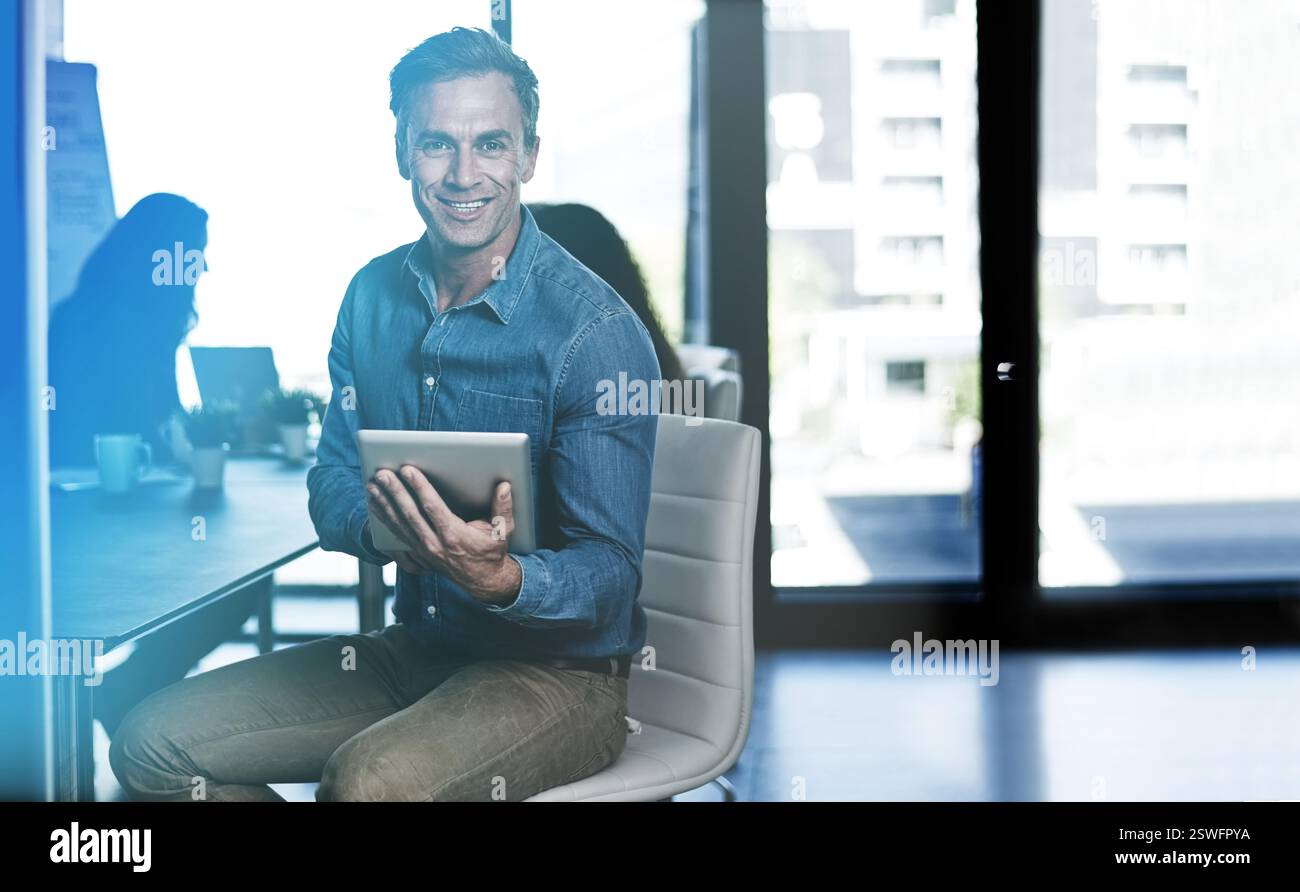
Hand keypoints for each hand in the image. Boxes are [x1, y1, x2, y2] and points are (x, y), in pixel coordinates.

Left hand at [366, 466, 520, 604]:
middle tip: (382, 474)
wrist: (484, 582)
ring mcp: (424, 551)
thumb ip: (503, 508)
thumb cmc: (492, 552)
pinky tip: (375, 506)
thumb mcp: (503, 531)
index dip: (419, 487)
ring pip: (399, 524)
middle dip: (394, 492)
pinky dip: (384, 519)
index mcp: (454, 536)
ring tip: (372, 486)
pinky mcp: (418, 553)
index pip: (432, 507)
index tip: (408, 470)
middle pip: (409, 514)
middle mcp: (435, 544)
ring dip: (384, 504)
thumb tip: (504, 486)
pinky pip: (397, 534)